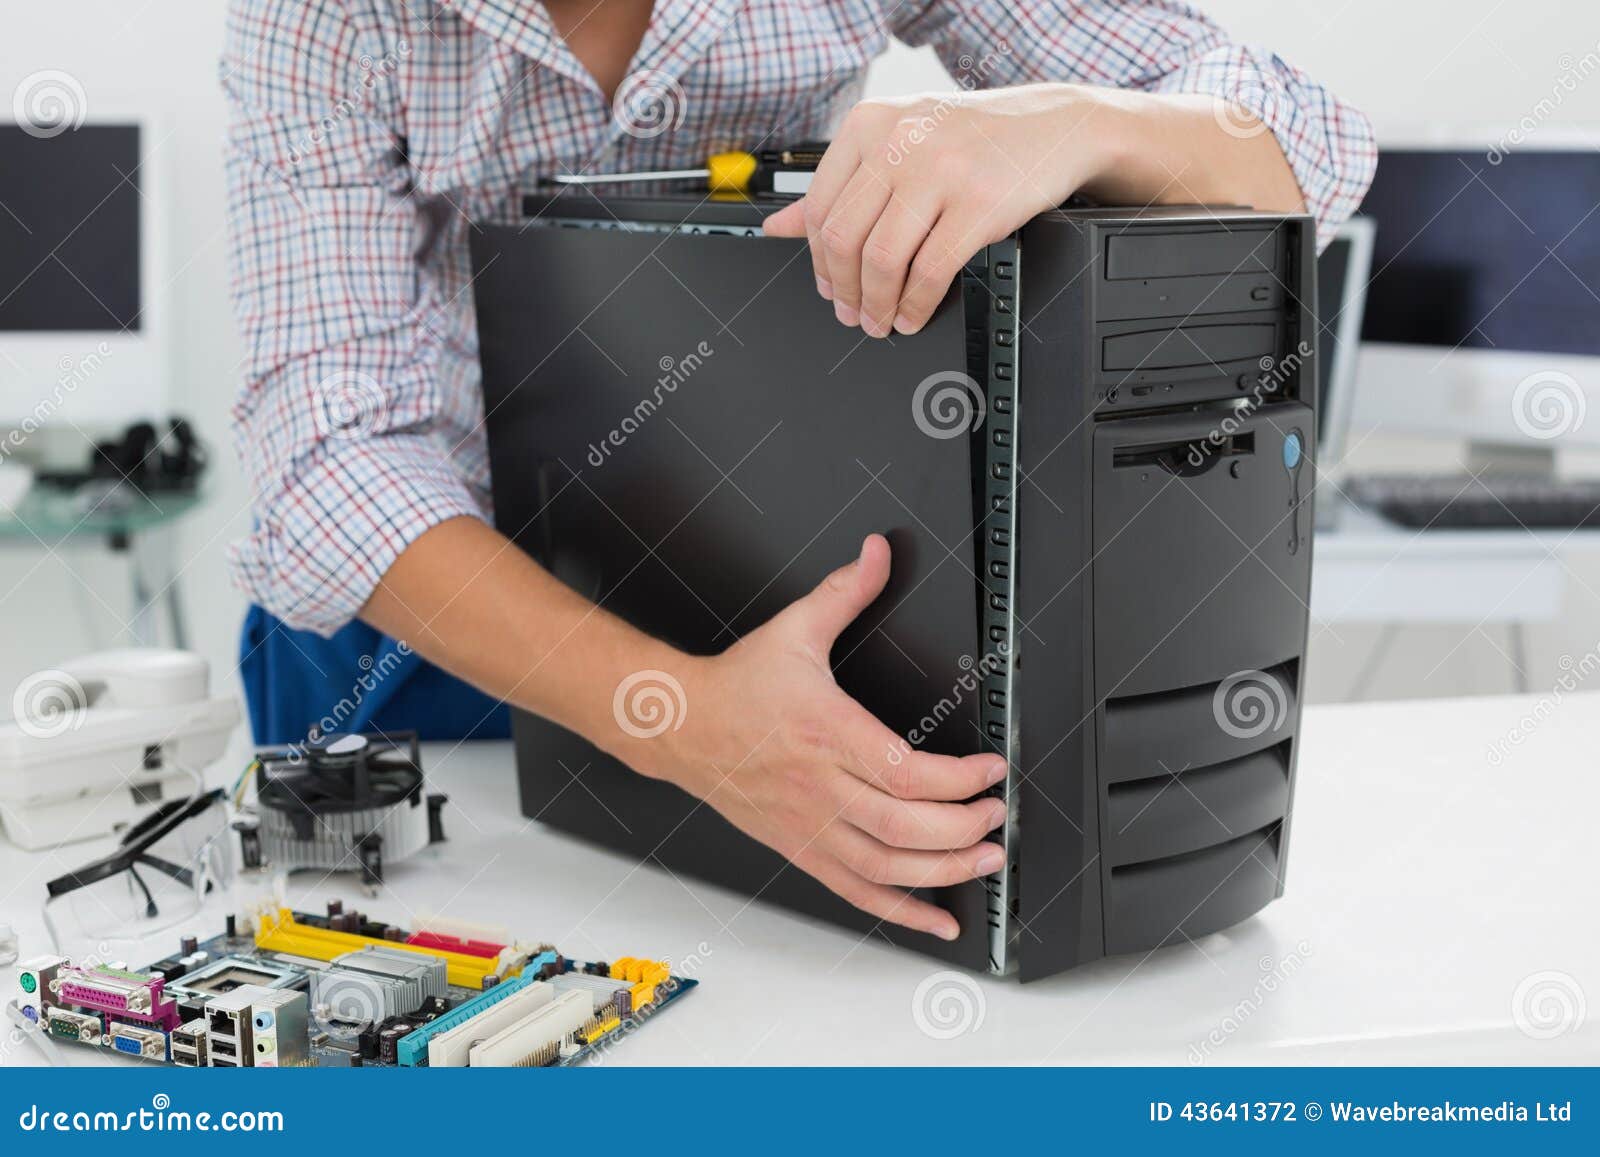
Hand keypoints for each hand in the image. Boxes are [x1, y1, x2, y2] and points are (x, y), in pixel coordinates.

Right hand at [625, 534, 1006, 940]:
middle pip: (903, 827)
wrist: (679, 728)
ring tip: (986, 860)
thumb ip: (845, 592)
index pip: (905, 772)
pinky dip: (902, 911)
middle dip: (963, 828)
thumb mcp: (794, 629)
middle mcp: (818, 787)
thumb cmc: (737, 687)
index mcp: (825, 732)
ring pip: (885, 867)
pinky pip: (856, 891)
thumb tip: (878, 553)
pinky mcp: (801, 848)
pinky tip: (937, 920)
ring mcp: (808, 825)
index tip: (991, 768)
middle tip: (998, 815)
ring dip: (944, 872)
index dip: (959, 778)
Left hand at [763, 84, 1113, 337]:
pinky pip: (930, 272)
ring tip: (880, 321)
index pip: (820, 207)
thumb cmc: (975, 138)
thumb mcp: (900, 144)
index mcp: (870, 124)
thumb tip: (776, 227)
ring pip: (882, 260)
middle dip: (842, 290)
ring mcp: (941, 171)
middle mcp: (900, 142)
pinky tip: (912, 315)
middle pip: (844, 238)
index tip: (828, 287)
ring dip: (876, 304)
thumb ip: (840, 185)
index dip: (818, 261)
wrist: (1056, 125)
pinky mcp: (979, 204)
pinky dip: (915, 305)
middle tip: (850, 314)